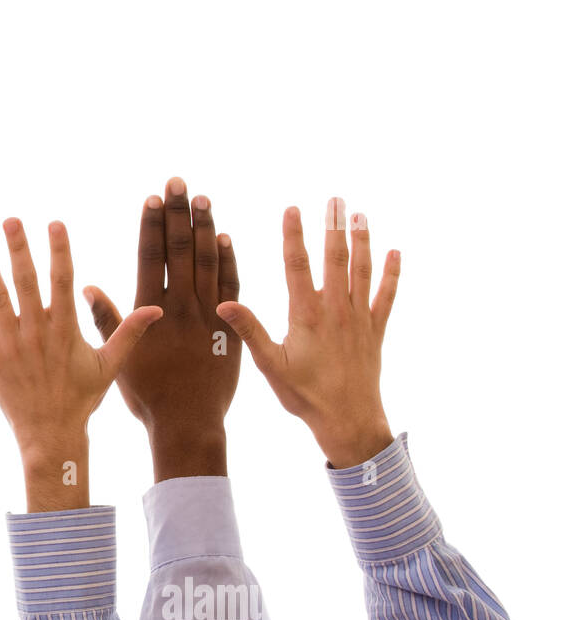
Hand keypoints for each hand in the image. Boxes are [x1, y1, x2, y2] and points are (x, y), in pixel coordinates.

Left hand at [0, 219, 161, 511]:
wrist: (50, 434)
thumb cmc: (82, 399)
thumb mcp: (110, 365)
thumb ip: (128, 332)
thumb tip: (157, 307)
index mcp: (66, 330)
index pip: (62, 282)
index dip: (58, 251)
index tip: (55, 223)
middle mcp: (37, 333)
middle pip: (25, 283)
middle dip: (18, 249)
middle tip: (10, 219)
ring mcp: (11, 345)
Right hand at [86, 179, 241, 481]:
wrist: (189, 423)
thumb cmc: (148, 397)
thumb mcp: (118, 361)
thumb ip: (107, 321)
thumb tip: (88, 288)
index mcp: (153, 312)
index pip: (152, 257)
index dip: (152, 225)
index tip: (153, 197)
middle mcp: (182, 307)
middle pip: (181, 250)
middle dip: (179, 213)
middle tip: (179, 181)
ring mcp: (210, 315)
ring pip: (209, 261)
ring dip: (206, 227)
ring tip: (203, 198)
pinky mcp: (231, 328)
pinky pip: (232, 286)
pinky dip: (230, 260)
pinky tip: (226, 237)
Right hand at [216, 198, 399, 468]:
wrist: (348, 420)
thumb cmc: (305, 396)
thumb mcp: (270, 365)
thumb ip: (249, 331)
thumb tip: (224, 303)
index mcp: (306, 316)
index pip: (297, 266)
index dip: (294, 235)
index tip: (293, 208)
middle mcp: (335, 311)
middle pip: (334, 260)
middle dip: (333, 227)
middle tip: (335, 199)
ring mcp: (358, 319)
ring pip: (362, 271)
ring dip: (362, 241)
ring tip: (360, 214)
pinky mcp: (375, 331)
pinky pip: (386, 297)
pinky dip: (392, 275)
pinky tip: (395, 253)